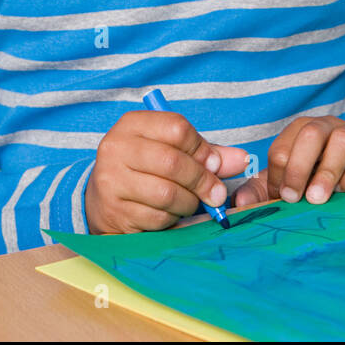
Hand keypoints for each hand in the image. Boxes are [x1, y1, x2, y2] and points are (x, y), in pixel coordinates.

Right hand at [86, 108, 247, 233]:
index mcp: (132, 124)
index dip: (202, 149)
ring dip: (189, 202)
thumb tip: (242, 160)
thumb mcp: (171, 151)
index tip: (214, 165)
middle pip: (173, 162)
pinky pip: (157, 217)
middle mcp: (116, 148)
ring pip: (166, 193)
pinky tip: (171, 214)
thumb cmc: (145, 170)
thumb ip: (206, 154)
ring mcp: (111, 181)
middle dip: (202, 180)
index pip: (177, 128)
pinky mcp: (114, 212)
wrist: (101, 201)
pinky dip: (173, 219)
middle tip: (215, 193)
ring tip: (191, 203)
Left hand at [232, 116, 344, 208]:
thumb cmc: (316, 177)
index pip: (282, 148)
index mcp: (300, 130)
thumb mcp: (288, 183)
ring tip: (318, 198)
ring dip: (326, 172)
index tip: (283, 199)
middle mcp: (326, 125)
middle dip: (298, 168)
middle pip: (309, 135)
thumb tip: (239, 204)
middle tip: (294, 198)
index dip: (278, 176)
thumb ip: (261, 192)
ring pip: (341, 140)